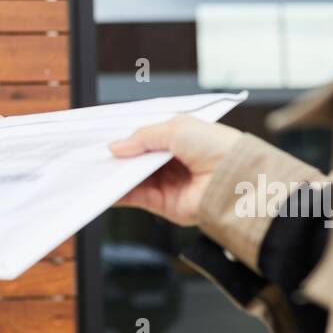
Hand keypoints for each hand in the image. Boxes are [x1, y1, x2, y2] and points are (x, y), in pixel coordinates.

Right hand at [108, 117, 242, 226]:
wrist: (234, 179)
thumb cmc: (218, 148)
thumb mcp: (176, 128)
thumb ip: (143, 136)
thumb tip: (117, 146)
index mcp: (181, 139)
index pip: (148, 138)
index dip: (129, 138)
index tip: (109, 138)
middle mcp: (175, 162)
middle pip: (138, 159)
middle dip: (120, 157)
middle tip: (99, 153)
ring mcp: (169, 183)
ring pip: (134, 179)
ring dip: (116, 174)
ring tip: (98, 168)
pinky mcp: (165, 204)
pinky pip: (136, 197)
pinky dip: (120, 193)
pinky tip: (107, 186)